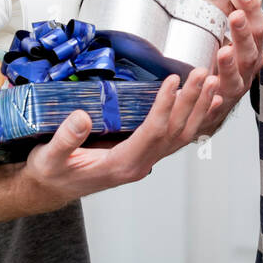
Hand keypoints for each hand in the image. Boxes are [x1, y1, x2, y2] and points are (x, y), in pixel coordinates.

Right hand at [19, 68, 220, 211]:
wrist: (51, 188)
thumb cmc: (51, 172)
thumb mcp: (50, 157)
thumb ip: (66, 139)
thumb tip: (82, 117)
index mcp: (121, 165)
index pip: (152, 132)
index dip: (164, 106)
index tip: (173, 81)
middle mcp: (139, 165)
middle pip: (174, 132)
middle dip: (191, 102)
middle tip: (203, 74)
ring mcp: (144, 161)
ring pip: (180, 135)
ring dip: (197, 109)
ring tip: (212, 82)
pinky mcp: (143, 154)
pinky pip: (174, 136)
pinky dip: (191, 118)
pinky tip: (204, 102)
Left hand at [199, 0, 262, 133]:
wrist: (210, 107)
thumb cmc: (219, 66)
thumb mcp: (222, 34)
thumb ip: (223, 13)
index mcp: (251, 48)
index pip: (257, 25)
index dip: (251, 7)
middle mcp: (247, 68)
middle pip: (250, 50)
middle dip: (243, 32)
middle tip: (235, 16)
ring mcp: (234, 88)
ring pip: (236, 78)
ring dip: (230, 65)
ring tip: (223, 52)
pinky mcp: (218, 106)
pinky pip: (217, 103)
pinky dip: (215, 96)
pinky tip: (209, 85)